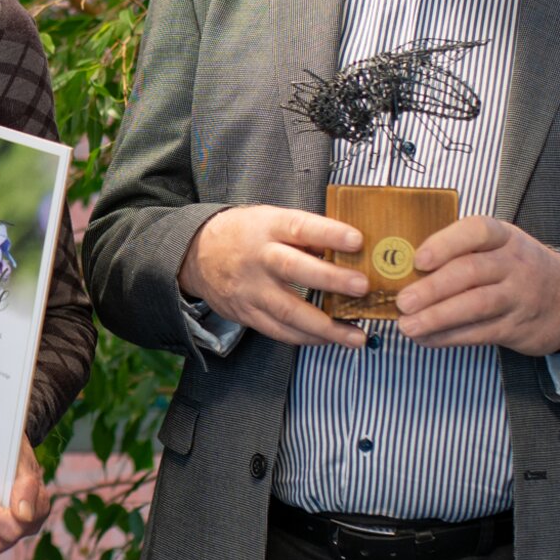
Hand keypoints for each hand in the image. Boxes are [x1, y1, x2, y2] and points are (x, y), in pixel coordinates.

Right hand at [178, 205, 368, 347]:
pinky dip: (307, 338)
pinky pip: (279, 331)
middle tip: (361, 286)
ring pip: (288, 311)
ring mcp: (250, 289)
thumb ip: (306, 234)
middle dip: (330, 280)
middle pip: (294, 269)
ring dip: (325, 327)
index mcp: (267, 227)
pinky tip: (330, 340)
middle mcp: (258, 258)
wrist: (197, 254)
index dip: (328, 233)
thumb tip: (350, 251)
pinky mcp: (246, 314)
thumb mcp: (270, 219)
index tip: (357, 240)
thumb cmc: (245, 234)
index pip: (300, 227)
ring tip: (356, 335)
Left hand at [396, 216, 559, 355]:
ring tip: (407, 325)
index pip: (476, 231)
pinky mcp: (517, 327)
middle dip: (432, 288)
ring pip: (475, 305)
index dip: (445, 244)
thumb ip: (460, 251)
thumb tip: (402, 266)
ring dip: (437, 317)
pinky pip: (480, 332)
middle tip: (402, 301)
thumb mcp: (499, 247)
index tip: (419, 260)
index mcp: (503, 236)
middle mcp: (513, 264)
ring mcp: (518, 296)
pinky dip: (449, 337)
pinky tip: (426, 338)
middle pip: (470, 272)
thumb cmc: (516, 268)